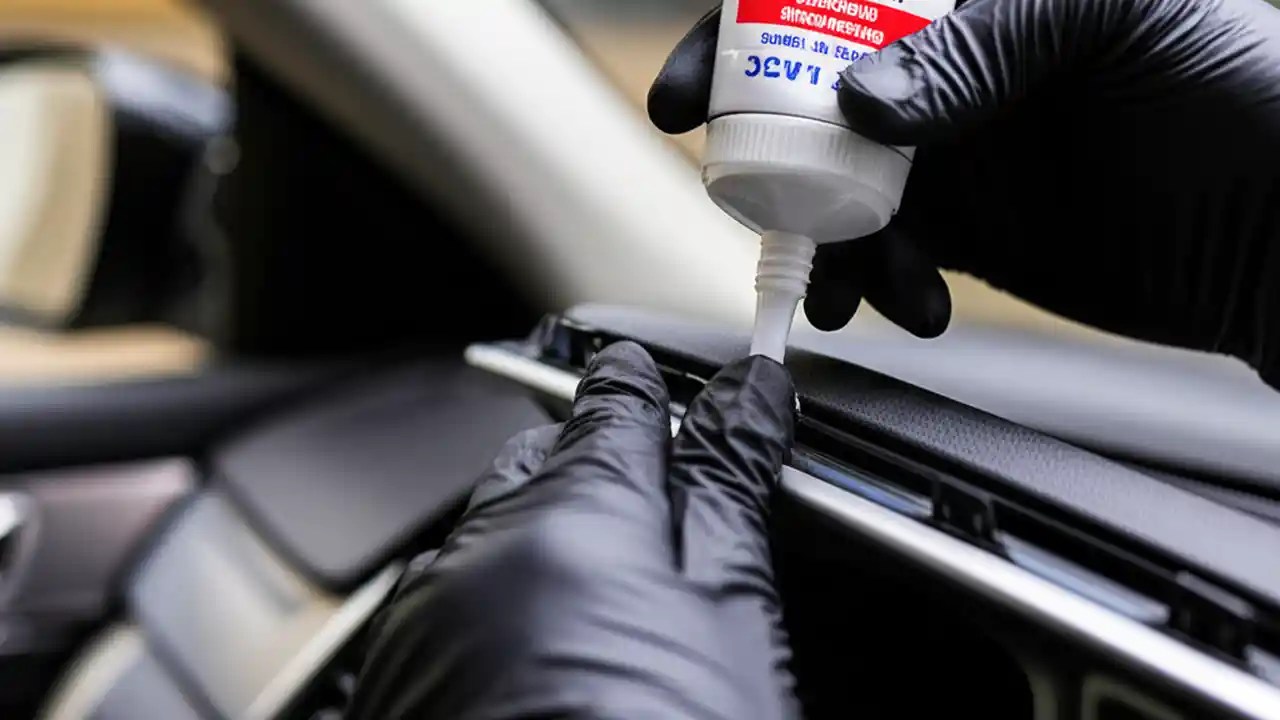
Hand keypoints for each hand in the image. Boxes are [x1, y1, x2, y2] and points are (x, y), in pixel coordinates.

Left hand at [346, 342, 799, 719]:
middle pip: (541, 466)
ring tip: (599, 612)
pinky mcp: (394, 680)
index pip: (611, 406)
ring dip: (540, 542)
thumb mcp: (728, 622)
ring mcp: (423, 619)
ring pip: (490, 536)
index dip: (641, 387)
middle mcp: (476, 550)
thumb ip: (728, 490)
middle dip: (591, 472)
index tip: (644, 374)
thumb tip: (748, 399)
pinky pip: (448, 604)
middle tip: (649, 518)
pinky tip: (544, 668)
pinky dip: (497, 607)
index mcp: (571, 515)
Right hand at [650, 0, 1279, 387]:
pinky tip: (909, 304)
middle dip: (765, 151)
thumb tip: (861, 105)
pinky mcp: (969, 226)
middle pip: (811, 93)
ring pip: (837, 182)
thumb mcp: (1121, 17)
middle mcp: (952, 59)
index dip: (744, 28)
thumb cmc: (1249, 88)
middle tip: (753, 202)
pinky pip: (883, 248)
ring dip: (823, 237)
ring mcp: (957, 145)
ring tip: (857, 285)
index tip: (694, 92)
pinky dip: (870, 280)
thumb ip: (983, 42)